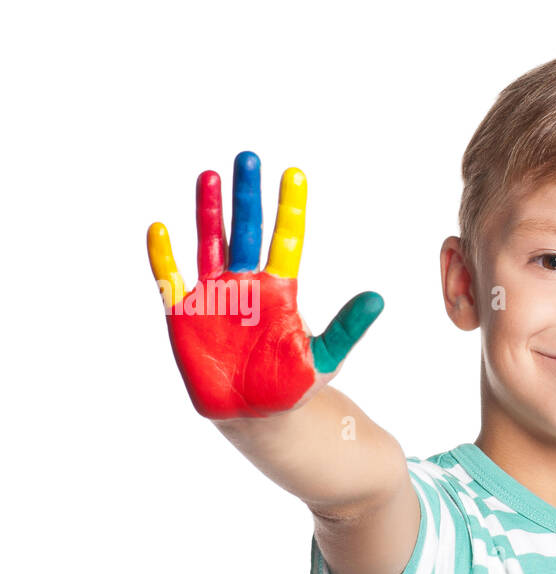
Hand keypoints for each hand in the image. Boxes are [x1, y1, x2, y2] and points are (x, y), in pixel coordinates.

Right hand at [146, 151, 382, 418]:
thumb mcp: (327, 357)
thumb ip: (348, 327)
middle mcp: (247, 284)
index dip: (290, 208)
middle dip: (247, 197)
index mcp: (281, 290)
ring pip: (210, 244)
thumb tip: (378, 298)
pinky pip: (170, 278)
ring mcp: (215, 295)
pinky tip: (159, 228)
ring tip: (209, 176)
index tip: (294, 174)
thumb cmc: (294, 385)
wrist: (258, 416)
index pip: (287, 239)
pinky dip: (164, 256)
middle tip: (249, 158)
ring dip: (209, 213)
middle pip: (247, 231)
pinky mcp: (185, 314)